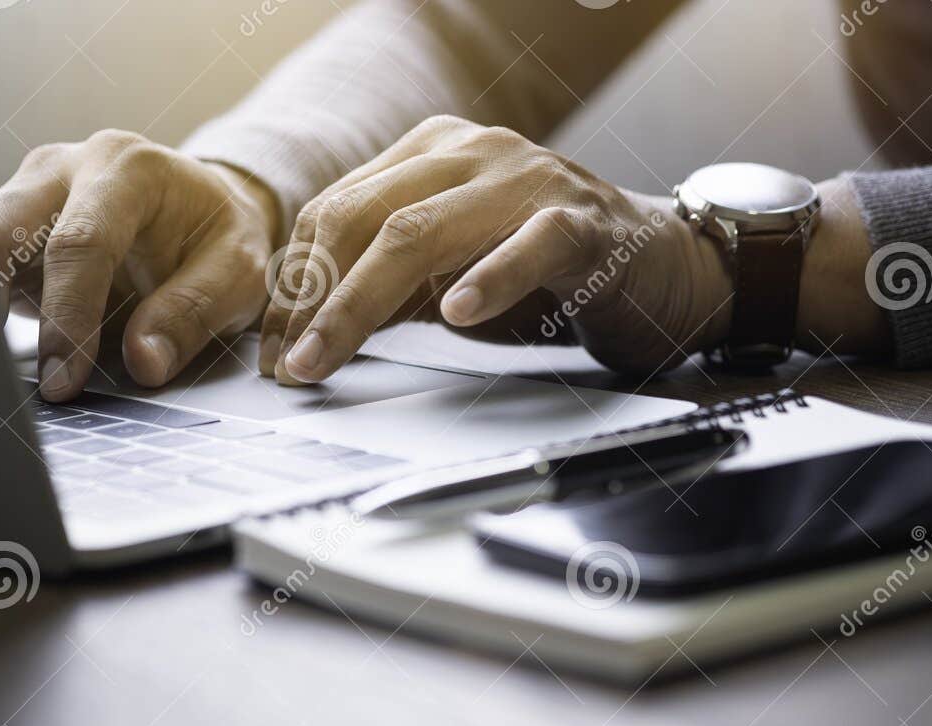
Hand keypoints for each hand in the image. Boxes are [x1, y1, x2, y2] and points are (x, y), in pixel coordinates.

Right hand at [0, 130, 278, 400]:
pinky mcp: (7, 229)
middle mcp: (64, 169)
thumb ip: (193, 313)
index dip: (67, 317)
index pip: (79, 243)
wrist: (201, 208)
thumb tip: (143, 363)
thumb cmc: (216, 237)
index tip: (63, 379)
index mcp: (127, 168)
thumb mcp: (237, 272)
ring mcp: (27, 195)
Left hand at [261, 115, 734, 381]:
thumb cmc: (544, 273)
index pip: (333, 212)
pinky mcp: (582, 221)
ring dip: (360, 304)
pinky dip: (488, 279)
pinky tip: (456, 314)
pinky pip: (528, 244)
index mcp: (429, 154)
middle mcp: (472, 154)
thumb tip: (300, 330)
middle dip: (313, 299)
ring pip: (419, 232)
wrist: (659, 268)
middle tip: (289, 365)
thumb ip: (382, 286)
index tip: (272, 349)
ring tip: (328, 356)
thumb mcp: (445, 274)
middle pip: (362, 220)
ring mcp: (528, 181)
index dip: (294, 285)